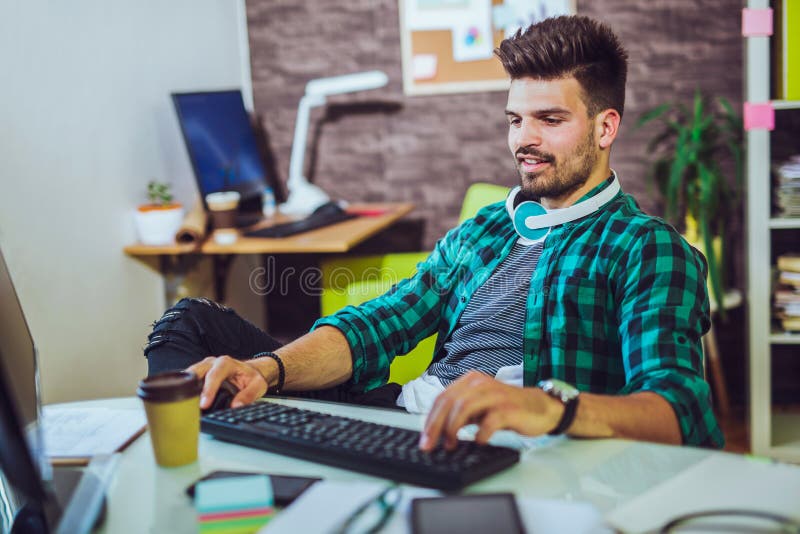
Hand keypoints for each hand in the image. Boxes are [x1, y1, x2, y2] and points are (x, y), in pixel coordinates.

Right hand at [188, 356, 269, 409]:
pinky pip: (189, 380)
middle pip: (196, 371)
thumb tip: (236, 406)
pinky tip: (185, 400)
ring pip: (189, 375)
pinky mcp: (199, 374)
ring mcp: (204, 367)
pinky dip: (186, 389)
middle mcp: (212, 362)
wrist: (249, 372)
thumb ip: (248, 395)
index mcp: (226, 363)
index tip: (204, 404)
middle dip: (190, 387)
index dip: (208, 390)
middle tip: (188, 404)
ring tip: (184, 404)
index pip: (214, 375)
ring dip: (185, 388)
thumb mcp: (258, 386)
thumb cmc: (252, 378)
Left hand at [419, 371, 562, 450]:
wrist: (540, 407)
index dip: (430, 419)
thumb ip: (460, 414)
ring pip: (464, 408)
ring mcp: (495, 395)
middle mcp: (480, 384)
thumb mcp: (479, 408)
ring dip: (453, 429)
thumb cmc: (507, 409)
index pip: (442, 398)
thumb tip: (436, 431)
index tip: (424, 438)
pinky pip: (489, 421)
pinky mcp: (509, 408)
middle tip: (430, 445)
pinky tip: (478, 441)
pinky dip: (480, 433)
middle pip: (450, 403)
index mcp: (470, 381)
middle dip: (436, 426)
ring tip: (451, 445)